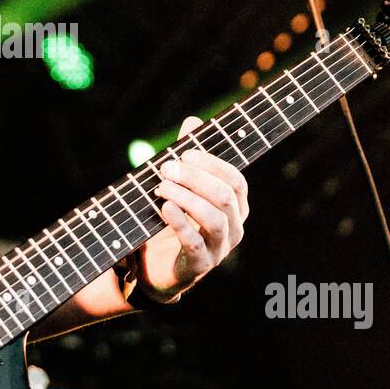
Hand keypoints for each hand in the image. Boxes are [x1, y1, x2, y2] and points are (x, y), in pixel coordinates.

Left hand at [133, 116, 249, 302]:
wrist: (154, 266)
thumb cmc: (172, 220)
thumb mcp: (180, 187)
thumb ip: (188, 159)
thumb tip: (193, 121)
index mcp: (235, 206)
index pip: (235, 180)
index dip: (212, 164)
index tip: (184, 153)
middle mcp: (234, 227)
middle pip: (226, 197)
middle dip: (196, 179)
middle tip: (167, 169)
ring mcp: (220, 249)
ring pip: (215, 219)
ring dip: (187, 198)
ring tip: (161, 188)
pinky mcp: (200, 266)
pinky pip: (195, 243)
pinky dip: (180, 222)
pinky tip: (165, 208)